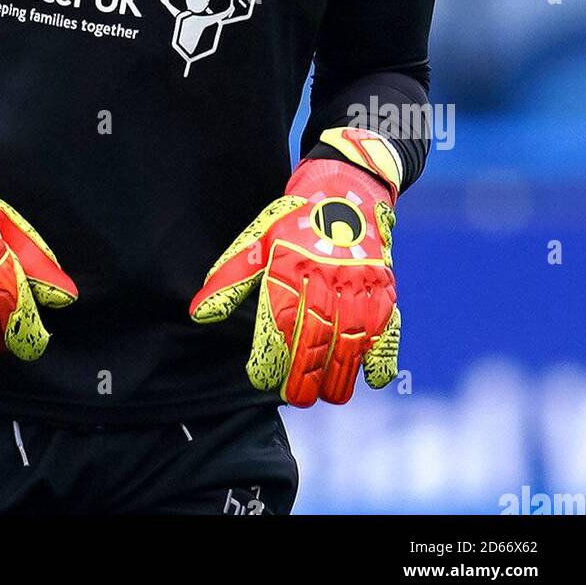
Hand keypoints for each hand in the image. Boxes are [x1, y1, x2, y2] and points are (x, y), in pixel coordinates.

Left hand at [189, 153, 398, 406]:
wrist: (346, 187)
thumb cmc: (295, 221)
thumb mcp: (257, 241)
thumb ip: (229, 280)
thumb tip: (198, 314)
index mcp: (288, 265)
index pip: (277, 321)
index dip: (268, 355)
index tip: (259, 377)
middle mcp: (324, 276)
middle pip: (314, 338)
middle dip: (303, 376)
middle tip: (294, 397)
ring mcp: (358, 283)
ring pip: (350, 340)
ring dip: (340, 375)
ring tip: (327, 395)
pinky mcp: (384, 287)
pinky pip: (387, 327)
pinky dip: (383, 355)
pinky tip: (373, 378)